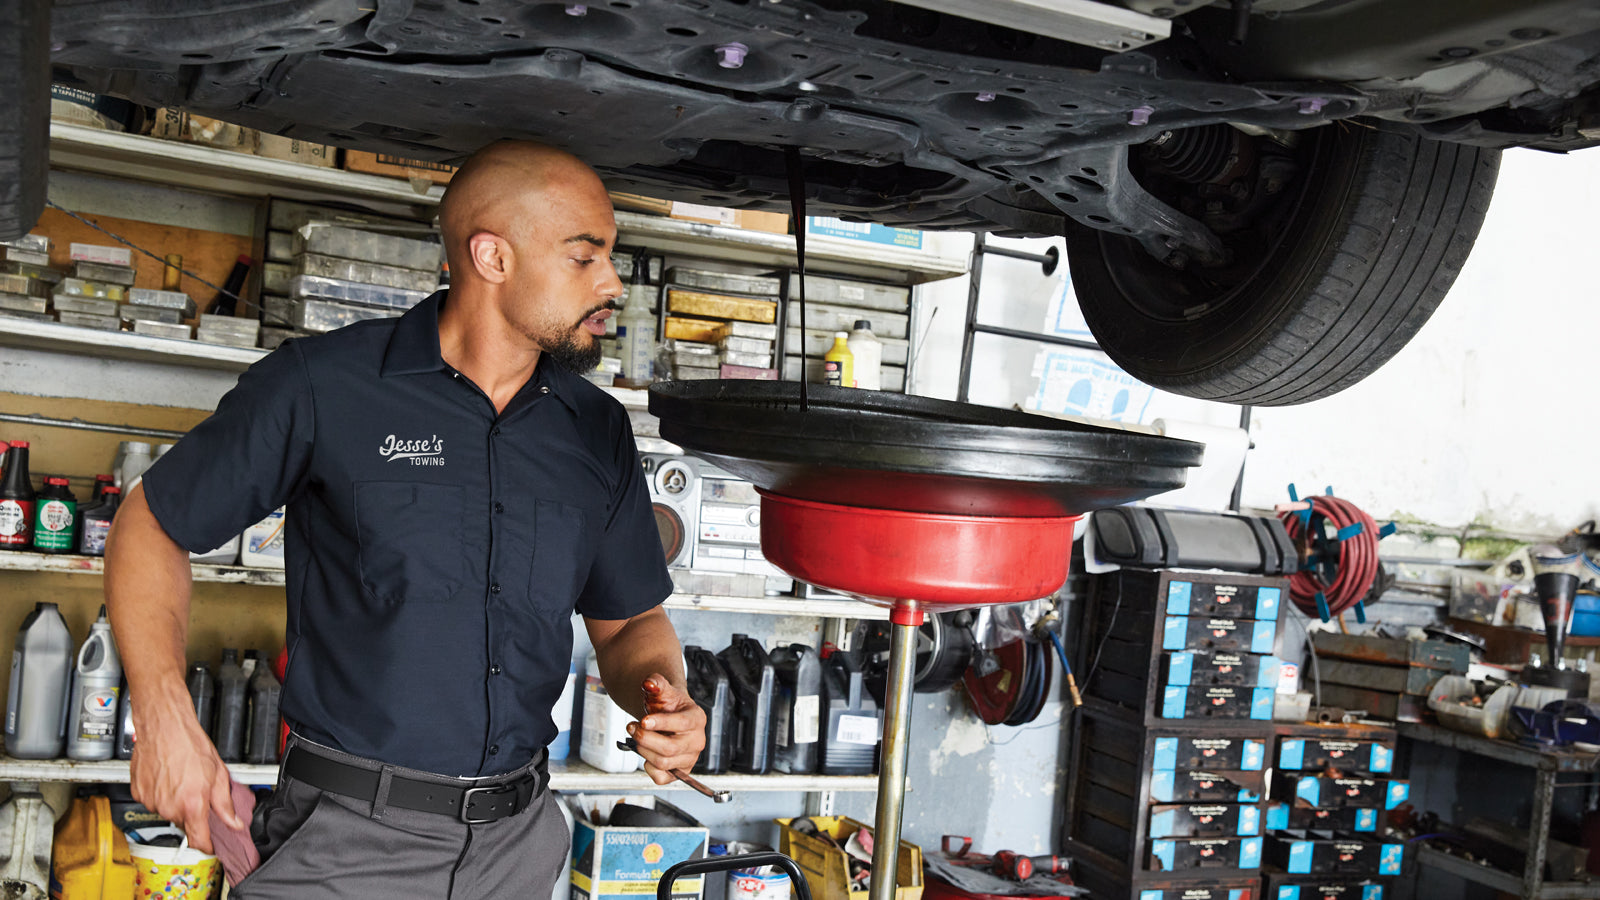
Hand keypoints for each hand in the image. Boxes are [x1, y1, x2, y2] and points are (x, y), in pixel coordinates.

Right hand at [129, 700, 242, 853]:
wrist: (164, 726)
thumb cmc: (190, 744)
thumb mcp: (219, 774)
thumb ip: (225, 804)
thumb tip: (234, 822)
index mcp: (192, 804)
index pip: (198, 841)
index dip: (206, 846)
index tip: (211, 846)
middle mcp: (169, 807)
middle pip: (184, 823)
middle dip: (193, 813)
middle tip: (198, 792)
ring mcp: (151, 802)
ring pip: (168, 812)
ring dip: (176, 803)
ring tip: (181, 779)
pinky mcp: (138, 794)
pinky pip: (153, 802)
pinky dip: (161, 795)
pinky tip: (167, 778)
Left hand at [626, 674, 706, 784]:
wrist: (668, 717)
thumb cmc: (667, 705)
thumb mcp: (662, 690)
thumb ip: (656, 683)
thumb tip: (649, 683)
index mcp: (697, 718)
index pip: (682, 724)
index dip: (661, 724)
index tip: (643, 721)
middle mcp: (697, 741)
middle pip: (670, 748)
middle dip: (645, 738)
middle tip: (632, 727)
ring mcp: (690, 758)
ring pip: (663, 762)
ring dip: (643, 750)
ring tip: (636, 738)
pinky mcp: (680, 772)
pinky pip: (662, 778)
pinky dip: (649, 768)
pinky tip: (647, 753)